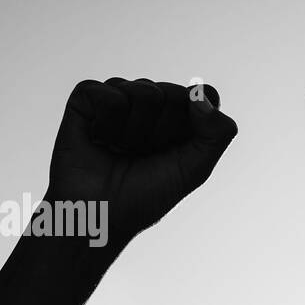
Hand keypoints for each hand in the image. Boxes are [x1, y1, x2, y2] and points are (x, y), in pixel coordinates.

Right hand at [46, 78, 237, 249]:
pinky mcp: (87, 97)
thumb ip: (217, 132)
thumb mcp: (195, 169)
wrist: (100, 213)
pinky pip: (110, 95)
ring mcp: (120, 96)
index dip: (196, 123)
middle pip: (174, 93)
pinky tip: (98, 140)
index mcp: (181, 117)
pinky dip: (107, 124)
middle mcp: (151, 103)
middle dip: (163, 130)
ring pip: (143, 91)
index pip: (205, 95)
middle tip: (144, 154)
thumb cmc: (147, 195)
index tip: (178, 150)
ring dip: (134, 131)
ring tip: (120, 150)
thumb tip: (200, 91)